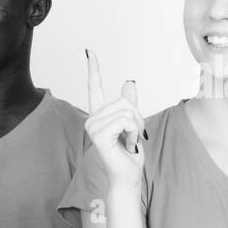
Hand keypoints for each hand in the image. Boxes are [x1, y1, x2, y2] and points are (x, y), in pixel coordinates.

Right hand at [84, 49, 145, 190]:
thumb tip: (128, 83)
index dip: (93, 69)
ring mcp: (92, 126)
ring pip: (126, 111)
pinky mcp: (98, 135)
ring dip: (136, 126)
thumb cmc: (128, 153)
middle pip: (124, 101)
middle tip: (132, 136)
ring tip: (128, 141)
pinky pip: (124, 121)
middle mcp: (92, 118)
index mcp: (99, 115)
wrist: (127, 175)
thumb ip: (129, 104)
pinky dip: (132, 132)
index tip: (90, 52)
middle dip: (137, 117)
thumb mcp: (132, 124)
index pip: (94, 87)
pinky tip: (126, 144)